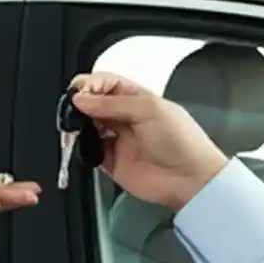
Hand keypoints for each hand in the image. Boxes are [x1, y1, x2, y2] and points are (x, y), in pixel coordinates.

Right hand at [70, 72, 227, 211]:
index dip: (90, 84)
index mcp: (138, 98)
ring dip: (79, 124)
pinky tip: (85, 144)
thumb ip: (113, 103)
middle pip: (95, 103)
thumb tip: (83, 99)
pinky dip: (83, 147)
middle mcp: (127, 117)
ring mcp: (119, 139)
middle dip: (81, 103)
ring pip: (89, 126)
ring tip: (76, 125)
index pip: (107, 83)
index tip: (78, 91)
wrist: (190, 179)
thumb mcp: (149, 110)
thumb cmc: (181, 141)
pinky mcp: (113, 161)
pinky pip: (91, 151)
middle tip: (73, 108)